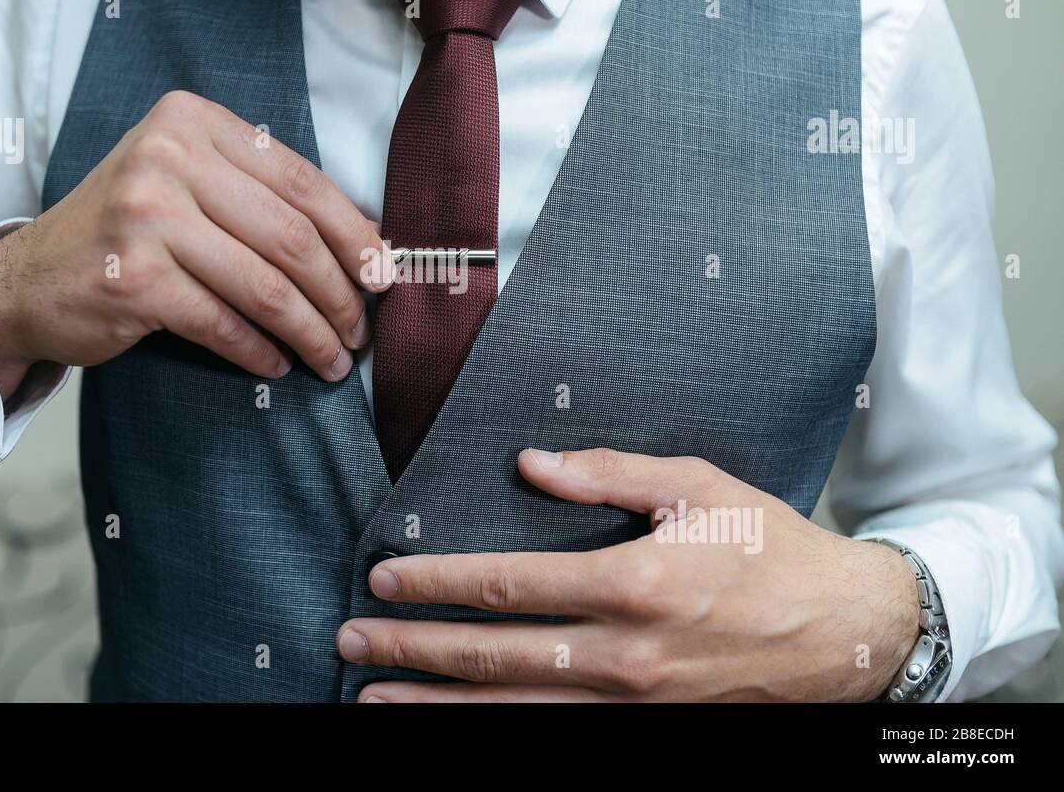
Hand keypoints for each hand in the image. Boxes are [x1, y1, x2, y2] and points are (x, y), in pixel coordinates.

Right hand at [0, 91, 388, 397]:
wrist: (27, 279)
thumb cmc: (127, 232)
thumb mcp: (185, 182)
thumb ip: (257, 194)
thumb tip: (363, 243)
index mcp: (191, 120)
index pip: (300, 179)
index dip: (353, 233)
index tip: (383, 275)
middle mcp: (167, 157)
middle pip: (291, 236)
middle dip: (340, 292)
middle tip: (362, 331)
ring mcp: (145, 216)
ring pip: (265, 286)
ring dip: (311, 332)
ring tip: (332, 359)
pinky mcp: (133, 278)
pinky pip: (224, 323)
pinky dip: (260, 352)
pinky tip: (277, 366)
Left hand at [337, 448, 919, 701]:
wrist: (852, 633)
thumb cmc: (773, 548)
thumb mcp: (699, 488)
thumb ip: (609, 472)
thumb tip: (531, 463)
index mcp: (636, 583)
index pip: (507, 584)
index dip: (437, 582)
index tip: (385, 577)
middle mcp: (627, 656)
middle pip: (494, 658)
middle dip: (412, 652)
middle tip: (351, 644)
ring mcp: (637, 706)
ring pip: (515, 714)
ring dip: (437, 710)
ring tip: (374, 704)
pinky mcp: (650, 732)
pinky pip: (559, 740)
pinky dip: (500, 736)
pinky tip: (458, 730)